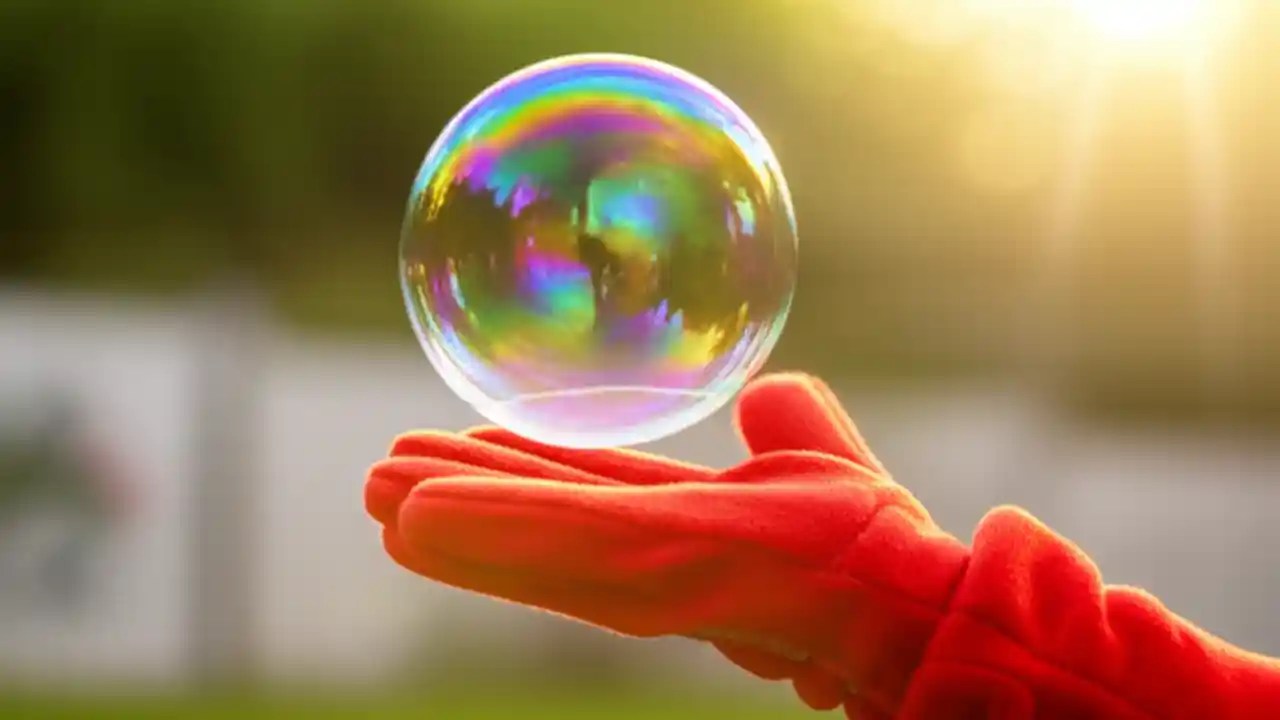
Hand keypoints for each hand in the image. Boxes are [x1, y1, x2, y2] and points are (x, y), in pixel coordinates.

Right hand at [365, 374, 968, 717]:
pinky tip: (418, 526)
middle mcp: (648, 558)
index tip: (449, 449)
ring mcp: (646, 574)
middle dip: (459, 499)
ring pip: (528, 544)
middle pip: (535, 525)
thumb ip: (794, 428)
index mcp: (679, 526)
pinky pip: (558, 551)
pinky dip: (489, 539)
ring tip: (374, 494)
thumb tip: (771, 390)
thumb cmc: (884, 552)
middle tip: (372, 478)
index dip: (515, 477)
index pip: (579, 497)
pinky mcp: (655, 580)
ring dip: (451, 520)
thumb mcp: (825, 463)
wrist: (922, 609)